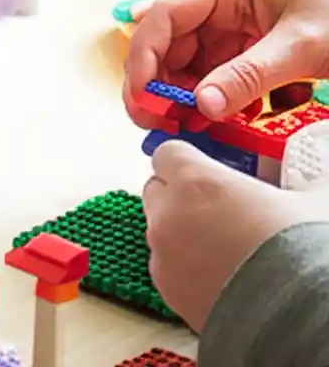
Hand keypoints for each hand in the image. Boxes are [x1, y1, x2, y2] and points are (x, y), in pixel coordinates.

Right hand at [124, 0, 328, 127]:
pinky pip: (211, 86)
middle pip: (164, 48)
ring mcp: (226, 37)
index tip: (143, 94)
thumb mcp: (302, 44)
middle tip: (158, 122)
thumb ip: (250, 74)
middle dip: (157, 86)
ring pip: (183, 72)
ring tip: (191, 127)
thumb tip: (202, 104)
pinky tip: (221, 122)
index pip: (163, 17)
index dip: (143, 55)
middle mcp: (216, 11)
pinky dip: (211, 107)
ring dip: (183, 101)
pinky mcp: (239, 61)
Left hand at [143, 140, 316, 329]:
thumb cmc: (304, 249)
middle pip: (156, 191)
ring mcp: (163, 256)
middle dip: (180, 195)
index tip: (205, 169)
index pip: (168, 153)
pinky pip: (168, 269)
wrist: (299, 315)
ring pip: (160, 232)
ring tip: (224, 249)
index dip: (187, 160)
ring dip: (181, 233)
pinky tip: (222, 278)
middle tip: (218, 209)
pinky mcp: (167, 292)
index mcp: (196, 182)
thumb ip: (302, 182)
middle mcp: (168, 215)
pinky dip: (186, 269)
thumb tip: (314, 176)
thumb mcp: (313, 203)